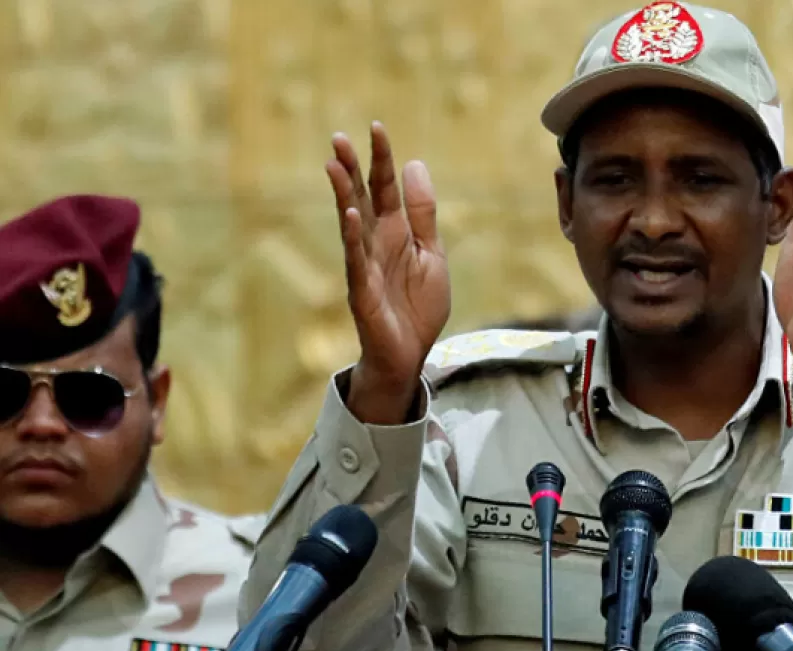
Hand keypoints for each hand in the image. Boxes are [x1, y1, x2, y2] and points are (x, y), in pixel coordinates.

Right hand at [326, 123, 450, 423]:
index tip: (376, 127)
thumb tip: (416, 164)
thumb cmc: (418, 306)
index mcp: (395, 232)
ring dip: (343, 193)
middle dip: (351, 168)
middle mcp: (376, 243)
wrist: (410, 355)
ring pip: (352, 223)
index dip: (382, 159)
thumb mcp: (431, 253)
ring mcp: (365, 265)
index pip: (385, 188)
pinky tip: (349, 213)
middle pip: (362, 198)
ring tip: (334, 164)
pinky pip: (356, 259)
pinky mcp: (362, 290)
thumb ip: (423, 213)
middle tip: (339, 137)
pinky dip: (352, 237)